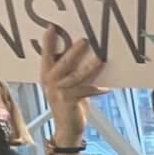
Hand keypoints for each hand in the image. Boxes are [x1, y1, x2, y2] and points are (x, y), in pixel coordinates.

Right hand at [38, 25, 105, 144]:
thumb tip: (83, 54)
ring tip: (100, 59)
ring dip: (90, 67)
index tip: (52, 27)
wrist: (68, 127)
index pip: (46, 55)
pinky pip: (85, 92)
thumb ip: (70, 71)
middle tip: (85, 39)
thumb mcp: (67, 85)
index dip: (48, 41)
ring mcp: (59, 92)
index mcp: (47, 75)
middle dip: (74, 51)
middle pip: (62, 63)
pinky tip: (107, 88)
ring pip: (76, 76)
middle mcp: (51, 82)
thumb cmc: (69, 103)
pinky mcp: (70, 101)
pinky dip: (97, 89)